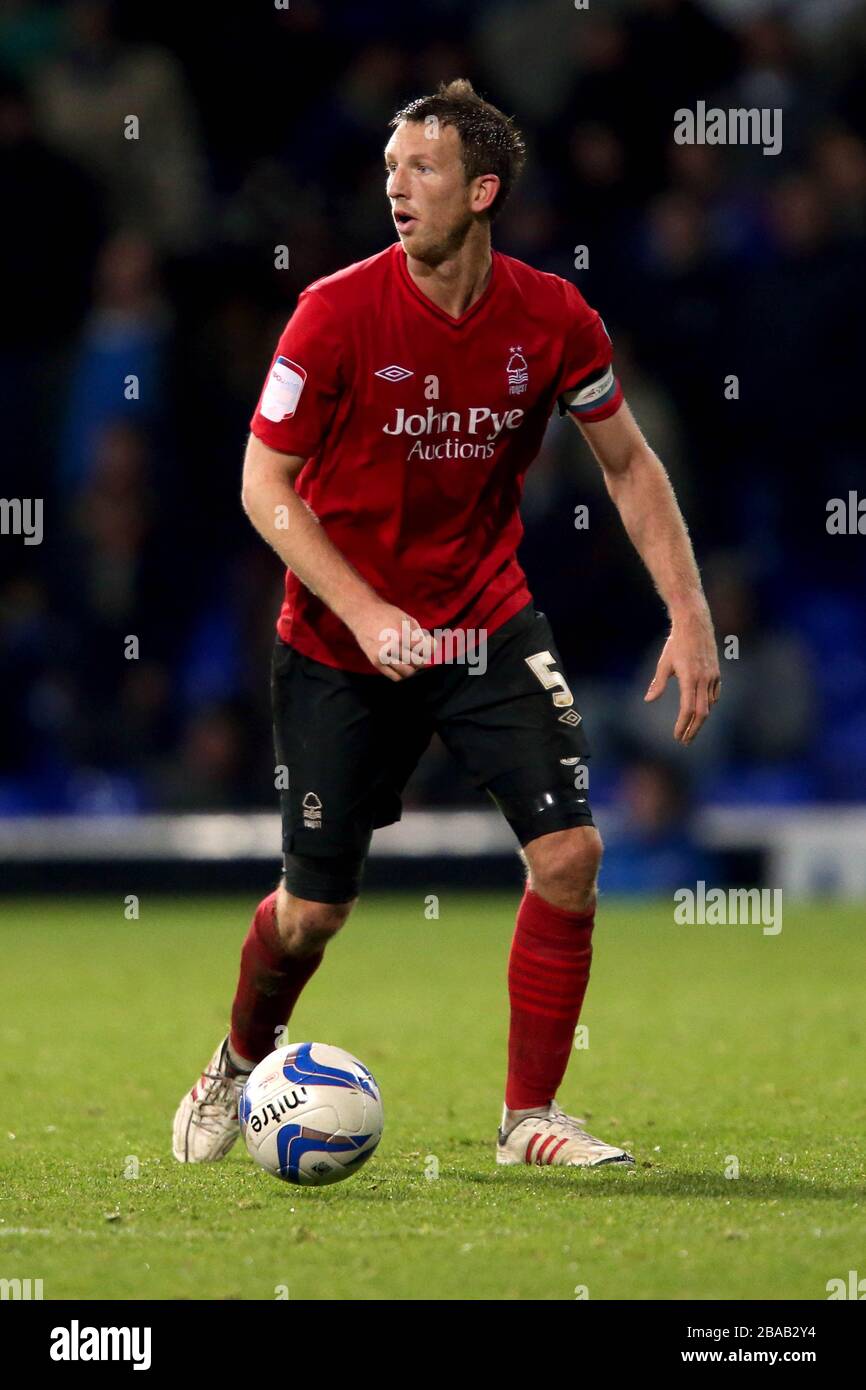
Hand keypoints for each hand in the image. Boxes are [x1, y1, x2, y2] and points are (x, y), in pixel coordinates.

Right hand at [348, 599, 436, 680]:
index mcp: (402, 634)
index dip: (430, 648)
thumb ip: (421, 634)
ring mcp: (383, 656)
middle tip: (419, 652)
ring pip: (408, 672)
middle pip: (418, 663)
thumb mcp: (407, 619)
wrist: (362, 613)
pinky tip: (401, 664)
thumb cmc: (387, 615)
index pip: (425, 650)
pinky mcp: (376, 662)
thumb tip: (433, 648)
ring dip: (412, 667)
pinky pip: (395, 677)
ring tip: (410, 658)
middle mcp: (393, 647)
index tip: (429, 645)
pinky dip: (402, 673)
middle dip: (422, 658)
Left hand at [644, 604, 720, 743]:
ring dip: (700, 720)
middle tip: (685, 741)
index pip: (687, 709)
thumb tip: (648, 700)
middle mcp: (703, 679)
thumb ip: (658, 683)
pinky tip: (701, 711)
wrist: (695, 624)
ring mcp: (712, 676)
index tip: (676, 736)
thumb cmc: (676, 643)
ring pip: (709, 705)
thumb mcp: (664, 663)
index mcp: (689, 678)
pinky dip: (708, 705)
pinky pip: (714, 695)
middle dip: (693, 729)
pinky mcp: (716, 673)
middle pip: (701, 713)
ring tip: (690, 729)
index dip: (682, 725)